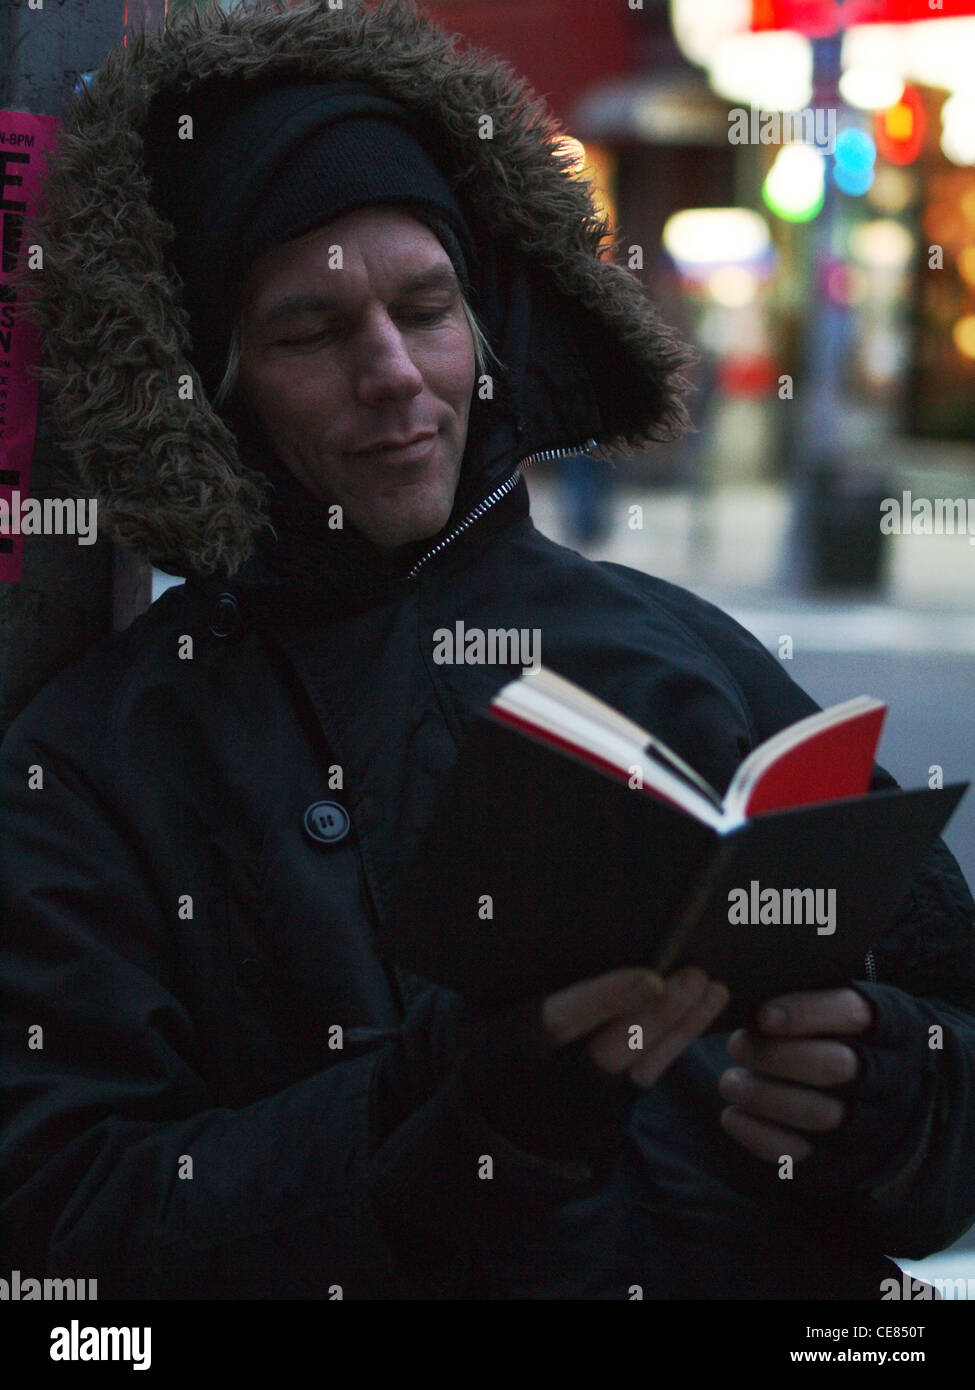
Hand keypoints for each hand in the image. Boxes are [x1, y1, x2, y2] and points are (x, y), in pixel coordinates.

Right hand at [460, 965, 728, 1167]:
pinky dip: (683, 1035)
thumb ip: (514, 974)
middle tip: (694, 975)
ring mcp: (586, 1094)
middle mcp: (552, 1076)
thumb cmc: (491, 1037)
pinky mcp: (615, 1099)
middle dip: (657, 1015)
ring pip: (642, 1062)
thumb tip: (538, 915)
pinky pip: (655, 1068)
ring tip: (711, 985)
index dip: (607, 1000)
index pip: (562, 1021)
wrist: (497, 1116)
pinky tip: (710, 1002)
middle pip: (613, 1049)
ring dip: (681, 1023)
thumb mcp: (482, 1009)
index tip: (651, 978)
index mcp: (511, 1045)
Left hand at [718, 986, 873, 1162]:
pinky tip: (733, 1116)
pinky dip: (760, 1135)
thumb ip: (811, 994)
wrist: (888, 1088)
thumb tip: (752, 988)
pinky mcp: (842, 1156)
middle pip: (835, 1067)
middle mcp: (886, 1076)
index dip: (806, 1013)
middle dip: (777, 1057)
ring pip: (819, 1114)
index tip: (764, 1015)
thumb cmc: (847, 1032)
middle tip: (737, 1045)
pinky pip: (801, 1152)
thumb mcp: (844, 1004)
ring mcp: (868, 1121)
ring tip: (730, 1082)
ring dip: (764, 1097)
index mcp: (889, 1026)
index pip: (852, 1013)